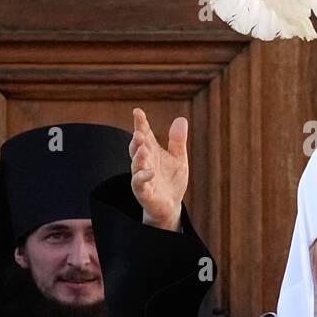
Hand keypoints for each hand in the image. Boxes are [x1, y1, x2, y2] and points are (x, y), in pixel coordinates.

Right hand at [130, 108, 187, 231]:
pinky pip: (139, 183)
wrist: (171, 205)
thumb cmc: (171, 180)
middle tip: (139, 132)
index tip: (137, 112)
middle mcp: (144, 162)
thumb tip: (181, 119)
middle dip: (137, 140)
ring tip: (143, 148)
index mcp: (152, 151)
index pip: (144, 134)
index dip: (140, 123)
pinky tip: (150, 171)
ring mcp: (142, 177)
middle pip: (137, 148)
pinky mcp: (144, 192)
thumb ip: (178, 141)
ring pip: (136, 164)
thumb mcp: (179, 158)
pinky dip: (143, 177)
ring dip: (138, 156)